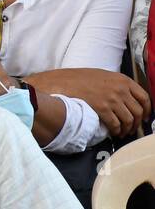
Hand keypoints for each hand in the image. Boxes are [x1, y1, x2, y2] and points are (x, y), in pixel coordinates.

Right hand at [28, 68, 150, 137]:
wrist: (61, 82)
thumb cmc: (78, 79)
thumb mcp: (102, 76)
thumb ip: (117, 85)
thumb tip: (126, 98)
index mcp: (122, 79)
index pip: (144, 97)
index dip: (147, 110)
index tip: (145, 117)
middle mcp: (120, 89)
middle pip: (138, 111)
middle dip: (136, 123)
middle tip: (132, 129)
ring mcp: (111, 98)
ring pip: (129, 120)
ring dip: (127, 129)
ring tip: (121, 133)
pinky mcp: (102, 108)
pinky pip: (116, 124)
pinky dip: (116, 130)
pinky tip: (113, 132)